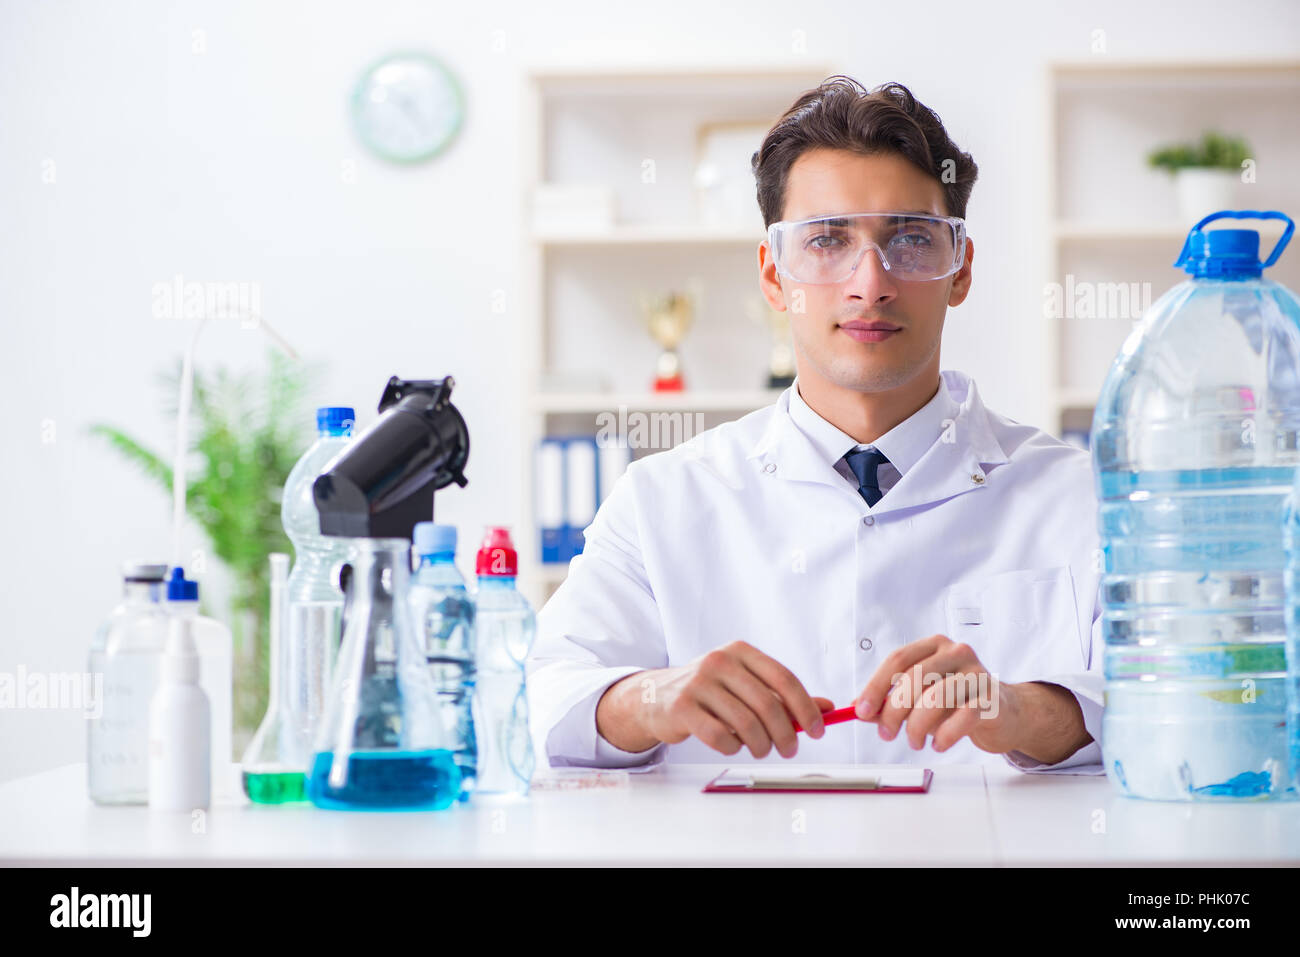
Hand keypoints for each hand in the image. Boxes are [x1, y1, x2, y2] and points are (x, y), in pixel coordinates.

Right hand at [609, 640, 833, 758]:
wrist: (657, 696)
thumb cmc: (709, 691)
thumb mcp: (746, 684)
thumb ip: (783, 695)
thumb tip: (826, 708)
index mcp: (740, 652)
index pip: (783, 678)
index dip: (805, 708)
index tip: (817, 730)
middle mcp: (719, 662)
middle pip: (767, 704)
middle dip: (785, 734)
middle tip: (789, 749)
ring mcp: (699, 684)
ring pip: (746, 724)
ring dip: (760, 745)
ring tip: (760, 749)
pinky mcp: (682, 708)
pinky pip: (721, 737)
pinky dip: (732, 747)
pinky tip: (731, 744)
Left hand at [851, 634, 1023, 755]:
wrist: (1005, 712)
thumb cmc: (958, 701)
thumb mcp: (921, 697)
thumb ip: (890, 700)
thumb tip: (857, 708)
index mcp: (934, 646)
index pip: (898, 659)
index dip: (875, 686)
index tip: (860, 711)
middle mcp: (956, 652)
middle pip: (914, 679)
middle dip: (893, 711)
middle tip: (886, 733)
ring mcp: (977, 673)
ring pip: (936, 699)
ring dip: (917, 727)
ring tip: (915, 742)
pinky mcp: (992, 698)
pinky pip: (962, 718)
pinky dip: (944, 736)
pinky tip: (938, 744)